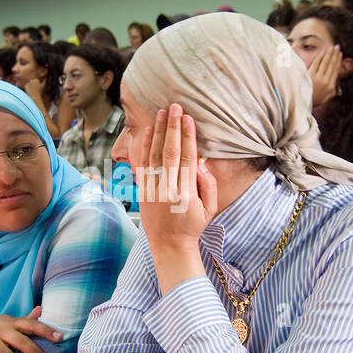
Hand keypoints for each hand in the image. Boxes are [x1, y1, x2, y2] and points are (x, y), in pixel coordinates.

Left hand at [21, 77, 44, 101]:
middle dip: (31, 85)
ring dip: (29, 87)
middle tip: (33, 89)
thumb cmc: (39, 92)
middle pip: (30, 82)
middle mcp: (32, 80)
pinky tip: (29, 91)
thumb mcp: (42, 86)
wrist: (35, 97)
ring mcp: (29, 83)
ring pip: (28, 84)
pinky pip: (26, 86)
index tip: (36, 88)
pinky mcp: (26, 86)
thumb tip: (46, 79)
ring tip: (32, 90)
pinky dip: (27, 89)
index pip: (34, 80)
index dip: (34, 84)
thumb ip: (44, 82)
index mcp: (36, 80)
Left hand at [135, 105, 216, 291]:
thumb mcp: (210, 208)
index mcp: (186, 192)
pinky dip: (143, 146)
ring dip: (157, 132)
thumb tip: (201, 161)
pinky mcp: (142, 190)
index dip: (188, 136)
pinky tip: (147, 131)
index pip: (187, 158)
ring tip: (160, 113)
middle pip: (169, 152)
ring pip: (153, 154)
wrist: (169, 245)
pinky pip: (142, 164)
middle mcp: (167, 189)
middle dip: (172, 127)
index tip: (188, 118)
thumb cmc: (192, 225)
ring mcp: (152, 189)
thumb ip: (209, 184)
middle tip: (174, 107)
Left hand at [308, 44, 342, 107]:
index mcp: (330, 86)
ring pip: (325, 63)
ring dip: (329, 54)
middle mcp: (325, 81)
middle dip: (335, 55)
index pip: (335, 70)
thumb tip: (336, 83)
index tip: (340, 54)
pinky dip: (320, 57)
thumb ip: (332, 91)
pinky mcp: (310, 75)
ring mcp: (317, 77)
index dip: (338, 61)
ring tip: (331, 48)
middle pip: (331, 65)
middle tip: (337, 47)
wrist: (301, 104)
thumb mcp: (325, 99)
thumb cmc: (313, 101)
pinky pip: (316, 63)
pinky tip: (323, 52)